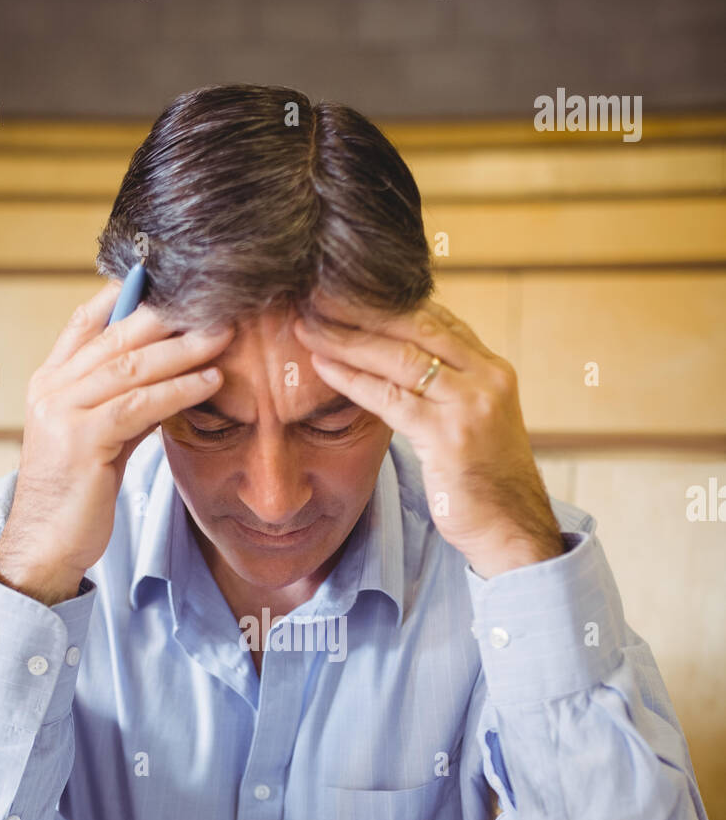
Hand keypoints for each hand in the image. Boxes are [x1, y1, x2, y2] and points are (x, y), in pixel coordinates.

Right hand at [0, 282, 233, 603]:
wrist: (46, 545)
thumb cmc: (77, 496)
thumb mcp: (102, 438)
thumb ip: (125, 404)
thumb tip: (170, 376)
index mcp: (50, 382)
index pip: (84, 323)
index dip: (123, 296)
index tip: (166, 279)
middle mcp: (51, 389)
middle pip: (115, 337)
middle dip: (167, 318)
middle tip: (214, 304)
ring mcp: (61, 412)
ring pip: (130, 367)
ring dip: (182, 350)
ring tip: (222, 338)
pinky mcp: (81, 441)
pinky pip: (139, 405)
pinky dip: (178, 391)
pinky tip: (209, 382)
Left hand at [293, 297, 563, 577]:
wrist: (513, 530)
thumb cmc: (485, 485)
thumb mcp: (474, 424)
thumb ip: (448, 391)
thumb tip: (401, 367)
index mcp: (493, 370)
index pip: (436, 319)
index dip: (387, 300)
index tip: (344, 289)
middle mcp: (486, 377)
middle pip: (415, 326)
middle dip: (361, 308)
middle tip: (316, 296)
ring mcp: (471, 404)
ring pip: (399, 357)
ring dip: (347, 339)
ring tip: (307, 327)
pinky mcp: (449, 435)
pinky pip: (390, 398)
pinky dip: (352, 379)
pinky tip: (322, 366)